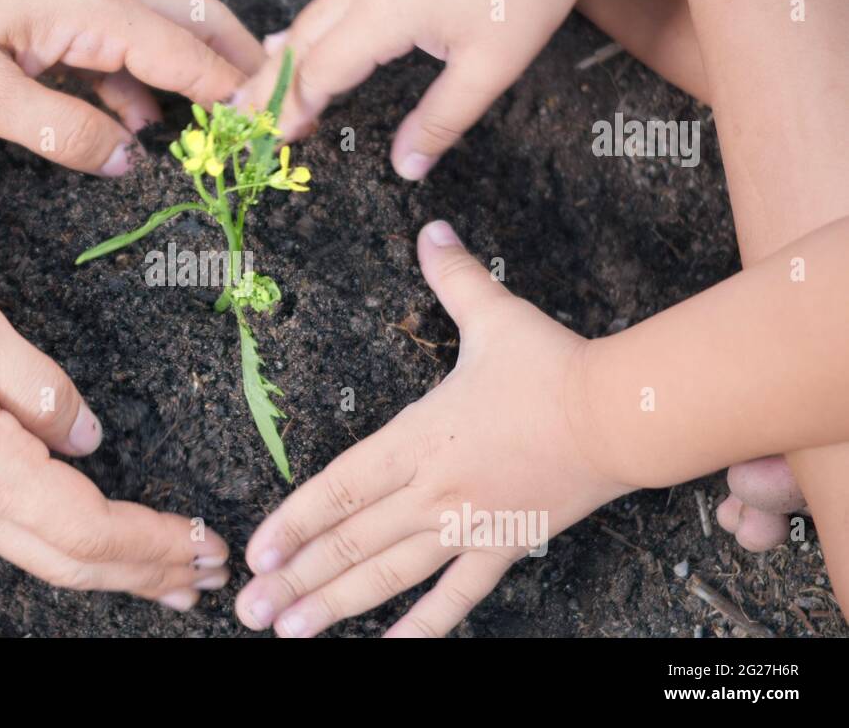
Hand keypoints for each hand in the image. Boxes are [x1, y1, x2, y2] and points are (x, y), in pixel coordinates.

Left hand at [0, 0, 263, 173]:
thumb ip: (64, 133)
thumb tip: (129, 161)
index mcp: (89, 6)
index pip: (187, 54)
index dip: (234, 96)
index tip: (274, 132)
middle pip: (196, 20)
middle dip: (239, 68)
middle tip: (271, 118)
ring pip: (163, 26)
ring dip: (194, 74)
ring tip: (218, 130)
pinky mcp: (53, 0)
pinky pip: (119, 37)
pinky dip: (142, 77)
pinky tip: (138, 121)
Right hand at [0, 227, 228, 608]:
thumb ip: (36, 384)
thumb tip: (89, 436)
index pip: (88, 526)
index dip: (154, 542)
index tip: (207, 544)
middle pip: (70, 561)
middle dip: (145, 572)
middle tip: (208, 576)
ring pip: (40, 553)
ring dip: (110, 566)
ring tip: (164, 570)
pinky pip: (10, 529)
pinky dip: (68, 543)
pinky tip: (87, 533)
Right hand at [235, 0, 588, 178]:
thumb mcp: (491, 68)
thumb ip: (441, 121)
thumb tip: (406, 168)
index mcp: (385, 9)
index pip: (318, 70)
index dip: (292, 109)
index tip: (272, 142)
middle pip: (299, 41)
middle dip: (268, 86)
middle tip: (241, 124)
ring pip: (311, 18)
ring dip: (284, 60)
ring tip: (260, 98)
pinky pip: (330, 1)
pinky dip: (307, 34)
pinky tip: (292, 48)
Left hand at [236, 221, 630, 635]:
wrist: (624, 414)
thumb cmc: (555, 366)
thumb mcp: (494, 315)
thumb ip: (453, 275)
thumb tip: (432, 229)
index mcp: (417, 437)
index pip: (337, 488)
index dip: (291, 521)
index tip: (255, 550)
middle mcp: (431, 490)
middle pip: (349, 541)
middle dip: (295, 577)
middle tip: (250, 609)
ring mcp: (466, 525)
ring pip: (388, 574)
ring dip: (336, 603)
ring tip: (291, 631)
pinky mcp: (504, 546)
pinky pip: (458, 596)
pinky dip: (425, 625)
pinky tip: (391, 645)